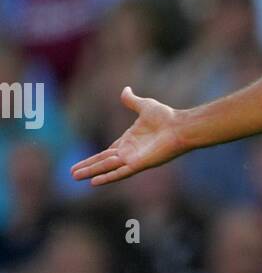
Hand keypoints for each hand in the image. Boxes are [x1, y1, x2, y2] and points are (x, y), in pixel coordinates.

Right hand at [70, 87, 184, 186]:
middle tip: (72, 174)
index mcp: (129, 140)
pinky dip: (107, 177)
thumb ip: (132, 101)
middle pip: (103, 161)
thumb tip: (125, 90)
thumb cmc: (166, 117)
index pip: (107, 152)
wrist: (179, 126)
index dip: (94, 158)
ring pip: (106, 167)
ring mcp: (133, 159)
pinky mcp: (138, 164)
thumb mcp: (144, 105)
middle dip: (87, 167)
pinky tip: (94, 182)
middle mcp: (129, 152)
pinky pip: (119, 172)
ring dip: (91, 172)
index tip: (82, 164)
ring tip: (75, 177)